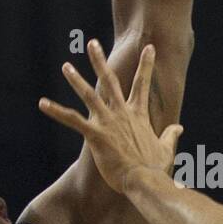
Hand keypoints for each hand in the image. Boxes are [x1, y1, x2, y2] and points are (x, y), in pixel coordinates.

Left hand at [39, 39, 182, 192]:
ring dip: (76, 80)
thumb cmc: (155, 167)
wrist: (145, 179)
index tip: (149, 47)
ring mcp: (108, 122)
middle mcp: (122, 113)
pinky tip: (43, 103)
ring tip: (66, 66)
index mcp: (138, 115)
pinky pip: (72, 120)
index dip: (146, 65)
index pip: (142, 84)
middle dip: (100, 61)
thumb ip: (171, 134)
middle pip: (110, 81)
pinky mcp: (96, 135)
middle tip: (92, 43)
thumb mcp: (166, 148)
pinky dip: (57, 111)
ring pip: (90, 95)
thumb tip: (179, 127)